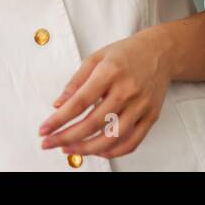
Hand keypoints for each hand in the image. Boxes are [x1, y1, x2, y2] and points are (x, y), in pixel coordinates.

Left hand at [38, 29, 169, 159]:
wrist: (160, 52)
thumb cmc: (126, 54)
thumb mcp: (95, 58)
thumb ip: (76, 81)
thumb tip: (58, 104)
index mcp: (109, 71)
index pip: (79, 102)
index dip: (59, 119)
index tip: (44, 129)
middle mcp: (126, 90)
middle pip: (93, 123)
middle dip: (67, 137)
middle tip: (50, 143)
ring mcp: (141, 105)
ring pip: (112, 137)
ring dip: (87, 149)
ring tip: (69, 149)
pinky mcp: (151, 117)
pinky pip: (132, 142)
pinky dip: (113, 151)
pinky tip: (97, 151)